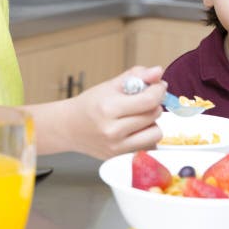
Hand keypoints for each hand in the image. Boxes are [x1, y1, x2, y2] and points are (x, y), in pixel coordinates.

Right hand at [28, 66, 165, 158]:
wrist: (69, 127)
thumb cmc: (89, 105)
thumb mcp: (110, 85)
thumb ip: (136, 76)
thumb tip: (157, 72)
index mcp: (109, 108)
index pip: (149, 100)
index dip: (159, 90)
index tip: (159, 86)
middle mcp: (112, 130)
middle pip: (153, 115)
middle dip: (153, 104)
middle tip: (143, 100)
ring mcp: (116, 147)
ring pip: (155, 133)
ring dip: (152, 123)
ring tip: (138, 116)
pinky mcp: (119, 157)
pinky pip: (147, 146)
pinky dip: (145, 136)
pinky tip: (134, 129)